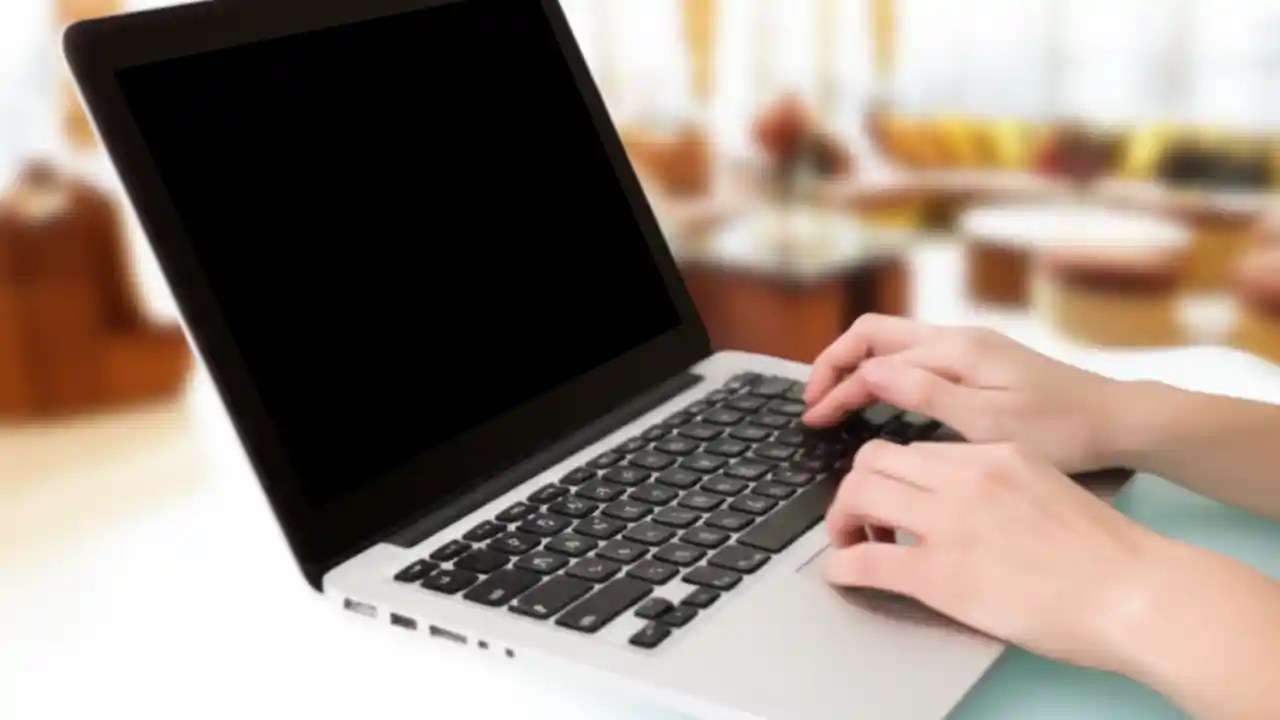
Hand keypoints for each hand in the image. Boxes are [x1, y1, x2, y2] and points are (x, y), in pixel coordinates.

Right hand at [803, 314, 1120, 473]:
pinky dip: (883, 373)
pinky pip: (914, 357)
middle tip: (813, 401)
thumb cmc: (1061, 430)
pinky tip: (879, 400)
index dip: (837, 386)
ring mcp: (970, 348)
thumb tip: (870, 374)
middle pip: (875, 334)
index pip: (873, 356)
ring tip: (835, 400)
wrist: (1117, 422)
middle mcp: (959, 339)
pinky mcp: (979, 363)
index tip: (813, 417)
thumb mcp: (988, 423)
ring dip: (857, 367)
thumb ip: (925, 396)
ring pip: (893, 344)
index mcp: (957, 350)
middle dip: (836, 363)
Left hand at [824, 440, 1163, 672]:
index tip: (890, 495)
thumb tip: (970, 502)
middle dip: (855, 486)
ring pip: (859, 493)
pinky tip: (842, 575)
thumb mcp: (1048, 487)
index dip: (893, 473)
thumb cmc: (1106, 553)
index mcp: (995, 454)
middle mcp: (966, 478)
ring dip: (841, 518)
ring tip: (850, 540)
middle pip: (874, 458)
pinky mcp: (941, 574)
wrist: (1136, 592)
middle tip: (859, 516)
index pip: (916, 447)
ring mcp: (950, 523)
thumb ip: (1001, 483)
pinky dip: (841, 565)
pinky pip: (866, 559)